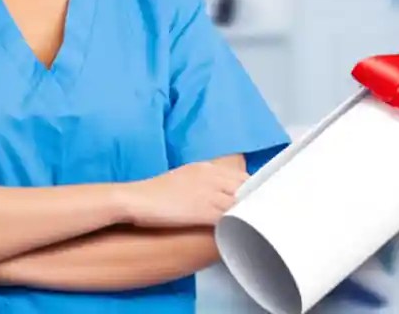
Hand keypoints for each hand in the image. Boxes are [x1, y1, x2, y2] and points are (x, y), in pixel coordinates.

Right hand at [119, 162, 247, 227]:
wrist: (136, 199)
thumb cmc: (154, 193)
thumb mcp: (182, 177)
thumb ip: (202, 181)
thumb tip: (216, 192)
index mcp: (206, 168)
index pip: (241, 175)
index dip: (253, 189)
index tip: (257, 200)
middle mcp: (211, 178)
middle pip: (247, 187)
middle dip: (257, 199)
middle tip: (263, 213)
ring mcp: (208, 194)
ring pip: (242, 202)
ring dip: (251, 212)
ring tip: (258, 224)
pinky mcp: (203, 211)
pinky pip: (230, 217)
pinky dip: (239, 223)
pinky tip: (243, 231)